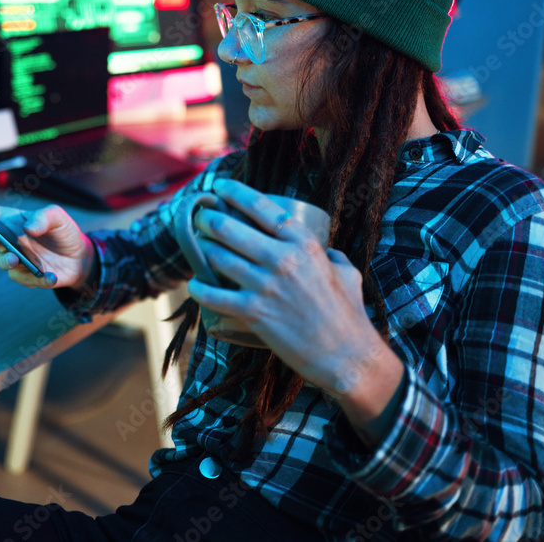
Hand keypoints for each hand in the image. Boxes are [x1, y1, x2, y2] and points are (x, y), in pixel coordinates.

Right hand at [0, 202, 93, 290]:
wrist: (78, 256)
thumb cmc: (62, 231)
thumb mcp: (58, 217)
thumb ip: (44, 217)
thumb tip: (28, 228)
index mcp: (10, 222)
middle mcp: (7, 242)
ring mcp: (16, 260)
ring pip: (3, 262)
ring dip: (6, 260)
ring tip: (15, 258)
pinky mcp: (29, 277)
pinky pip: (30, 279)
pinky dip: (40, 279)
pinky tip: (51, 276)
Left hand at [186, 179, 402, 427]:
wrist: (347, 356)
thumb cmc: (349, 315)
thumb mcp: (347, 273)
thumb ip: (333, 257)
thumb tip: (326, 251)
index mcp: (305, 245)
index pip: (264, 209)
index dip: (237, 194)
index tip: (220, 187)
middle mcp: (283, 259)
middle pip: (233, 230)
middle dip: (210, 220)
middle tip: (200, 217)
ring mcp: (266, 286)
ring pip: (221, 258)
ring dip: (203, 249)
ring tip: (195, 243)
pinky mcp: (254, 313)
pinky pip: (217, 296)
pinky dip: (201, 289)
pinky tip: (193, 285)